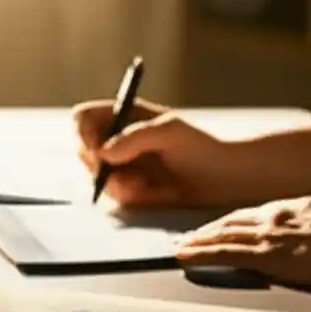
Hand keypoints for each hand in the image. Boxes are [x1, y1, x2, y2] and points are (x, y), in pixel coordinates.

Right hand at [73, 99, 235, 207]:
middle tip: (113, 171)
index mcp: (126, 116)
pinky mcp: (134, 189)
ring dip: (114, 184)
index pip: (83, 118)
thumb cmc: (205, 147)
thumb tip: (103, 152)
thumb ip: (134, 138)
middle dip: (97, 165)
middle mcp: (121, 139)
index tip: (96, 149)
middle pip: (84, 150)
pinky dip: (127, 195)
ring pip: (98, 177)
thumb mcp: (170, 133)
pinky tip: (150, 192)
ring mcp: (126, 165)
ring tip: (141, 185)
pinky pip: (114, 195)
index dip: (82, 133)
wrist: (228, 178)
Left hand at [175, 196, 310, 286]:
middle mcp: (278, 215)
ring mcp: (268, 234)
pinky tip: (183, 256)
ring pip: (223, 235)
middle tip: (190, 234)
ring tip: (181, 245)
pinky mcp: (264, 255)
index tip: (224, 225)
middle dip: (211, 228)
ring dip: (198, 240)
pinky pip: (222, 253)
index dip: (237, 220)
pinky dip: (200, 254)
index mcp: (299, 206)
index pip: (258, 213)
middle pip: (235, 221)